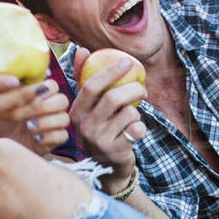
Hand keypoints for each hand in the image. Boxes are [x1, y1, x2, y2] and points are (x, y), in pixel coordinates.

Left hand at [0, 87, 70, 155]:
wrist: (0, 147)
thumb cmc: (0, 125)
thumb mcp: (0, 108)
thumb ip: (10, 95)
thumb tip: (14, 81)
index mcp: (39, 96)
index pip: (53, 86)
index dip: (46, 89)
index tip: (33, 96)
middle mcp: (50, 109)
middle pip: (63, 100)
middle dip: (47, 106)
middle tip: (29, 113)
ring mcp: (54, 124)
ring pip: (65, 118)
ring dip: (48, 121)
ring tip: (30, 127)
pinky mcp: (55, 140)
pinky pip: (63, 135)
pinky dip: (50, 136)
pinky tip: (36, 138)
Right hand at [67, 47, 145, 191]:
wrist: (108, 167)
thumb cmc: (101, 129)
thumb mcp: (89, 109)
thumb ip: (85, 80)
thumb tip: (82, 50)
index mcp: (75, 113)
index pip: (90, 87)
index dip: (110, 71)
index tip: (127, 61)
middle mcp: (84, 127)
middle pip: (113, 98)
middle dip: (133, 89)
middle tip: (142, 88)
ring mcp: (99, 141)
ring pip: (128, 113)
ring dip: (136, 111)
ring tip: (133, 117)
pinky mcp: (116, 151)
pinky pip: (137, 129)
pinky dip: (141, 127)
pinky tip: (134, 132)